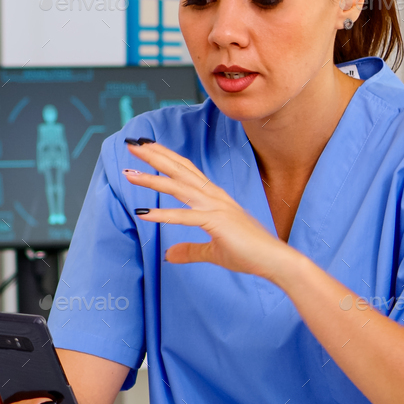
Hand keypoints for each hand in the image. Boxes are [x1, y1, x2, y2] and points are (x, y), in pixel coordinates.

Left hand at [124, 141, 300, 282]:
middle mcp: (214, 196)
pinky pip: (184, 217)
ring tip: (128, 172)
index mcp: (215, 197)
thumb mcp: (213, 252)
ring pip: (178, 187)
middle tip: (131, 144)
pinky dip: (162, 214)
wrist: (275, 260)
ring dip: (152, 178)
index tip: (146, 146)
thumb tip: (170, 254)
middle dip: (154, 156)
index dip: (166, 156)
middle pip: (179, 170)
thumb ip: (190, 250)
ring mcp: (216, 207)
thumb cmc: (249, 253)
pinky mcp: (217, 223)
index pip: (186, 170)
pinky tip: (143, 212)